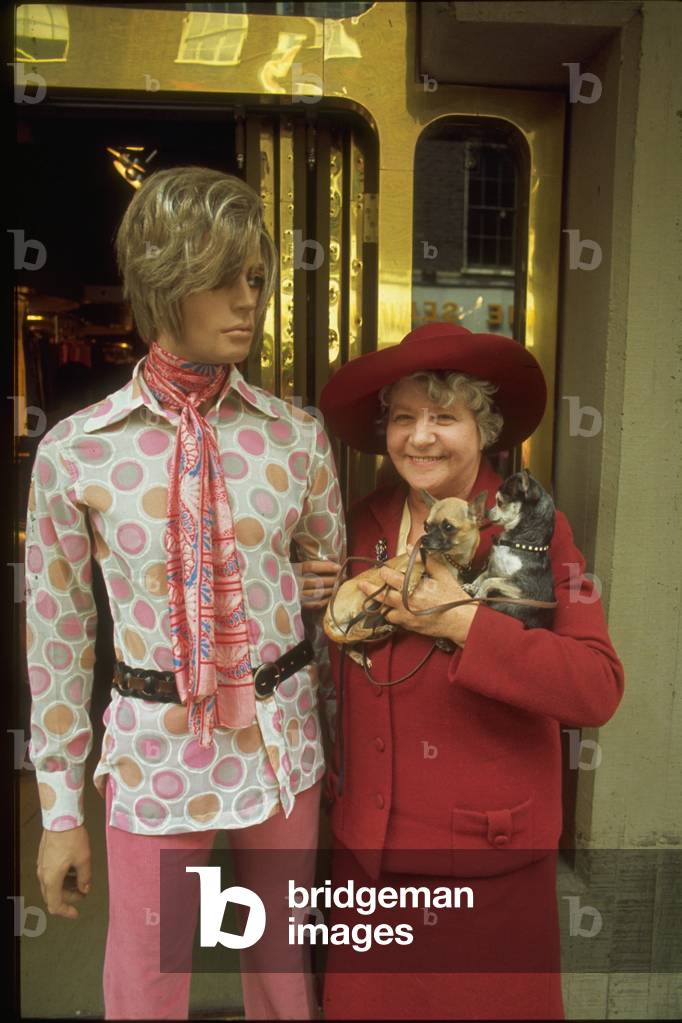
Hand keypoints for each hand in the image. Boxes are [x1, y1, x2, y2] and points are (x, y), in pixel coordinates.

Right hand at [37, 826, 91, 919]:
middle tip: (83, 892)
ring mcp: (42, 865)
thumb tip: (85, 889)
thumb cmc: (71, 837)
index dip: (66, 912)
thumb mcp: (84, 860)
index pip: (55, 905)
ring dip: (66, 886)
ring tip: (81, 880)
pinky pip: (52, 873)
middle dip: (69, 897)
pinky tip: (74, 869)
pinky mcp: (44, 856)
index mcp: (51, 879)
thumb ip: (85, 878)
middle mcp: (43, 874)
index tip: (75, 913)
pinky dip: (62, 876)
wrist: (61, 817)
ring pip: (53, 883)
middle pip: (53, 895)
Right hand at [293, 560, 341, 609]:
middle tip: (343, 577)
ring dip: (330, 589)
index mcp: (292, 570)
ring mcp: (296, 595)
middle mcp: (293, 582)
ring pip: (317, 593)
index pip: (310, 567)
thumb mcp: (297, 566)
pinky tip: (331, 596)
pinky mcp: (298, 605)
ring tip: (339, 586)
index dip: (326, 567)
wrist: (277, 591)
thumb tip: (333, 559)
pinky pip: (315, 604)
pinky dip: (325, 600)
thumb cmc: (292, 575)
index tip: (338, 567)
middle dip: (332, 579)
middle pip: (316, 581)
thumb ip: (311, 564)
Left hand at [357, 557, 477, 646]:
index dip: (385, 573)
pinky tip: (390, 610)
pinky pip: (395, 622)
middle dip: (370, 590)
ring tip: (375, 599)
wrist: (461, 621)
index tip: (381, 570)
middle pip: (383, 598)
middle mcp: (407, 605)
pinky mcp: (411, 627)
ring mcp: (408, 618)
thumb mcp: (442, 574)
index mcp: (414, 590)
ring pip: (386, 612)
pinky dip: (391, 615)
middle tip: (361, 585)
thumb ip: (425, 560)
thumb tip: (411, 547)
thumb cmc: (453, 597)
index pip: (392, 579)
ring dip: (381, 605)